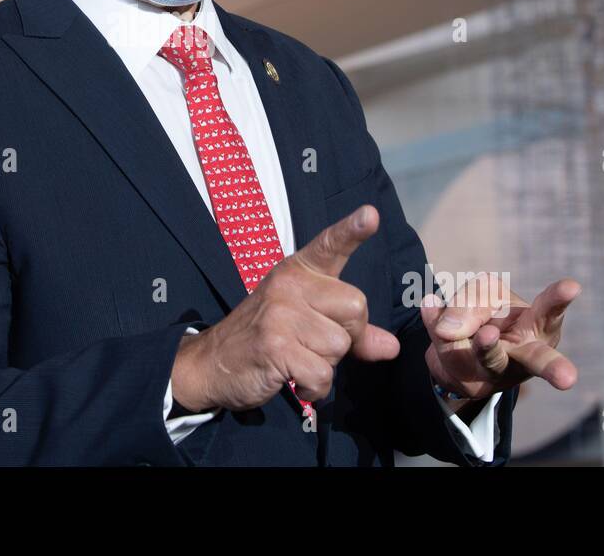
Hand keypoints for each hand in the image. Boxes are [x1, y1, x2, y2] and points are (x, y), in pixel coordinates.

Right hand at [171, 205, 399, 412]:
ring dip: (324, 364)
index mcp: (298, 272)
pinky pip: (322, 375)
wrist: (212, 363)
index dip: (352, 230)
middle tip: (312, 343)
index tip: (370, 215)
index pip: (329, 245)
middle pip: (356, 308)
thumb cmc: (265, 338)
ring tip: (295, 359)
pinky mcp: (275, 346)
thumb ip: (350, 331)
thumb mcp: (305, 324)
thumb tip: (391, 346)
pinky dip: (313, 388)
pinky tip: (293, 381)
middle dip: (346, 336)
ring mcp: (280, 314)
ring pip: (340, 346)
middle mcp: (289, 285)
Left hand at [421, 273, 580, 405]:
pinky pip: (447, 347)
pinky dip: (434, 320)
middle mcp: (524, 353)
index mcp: (540, 324)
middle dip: (554, 368)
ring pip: (491, 358)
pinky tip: (428, 303)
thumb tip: (448, 329)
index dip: (559, 298)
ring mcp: (496, 370)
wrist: (463, 353)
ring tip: (486, 335)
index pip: (550, 310)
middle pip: (540, 360)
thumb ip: (471, 302)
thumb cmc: (490, 315)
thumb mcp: (485, 295)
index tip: (573, 286)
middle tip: (568, 379)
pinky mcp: (468, 379)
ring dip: (486, 345)